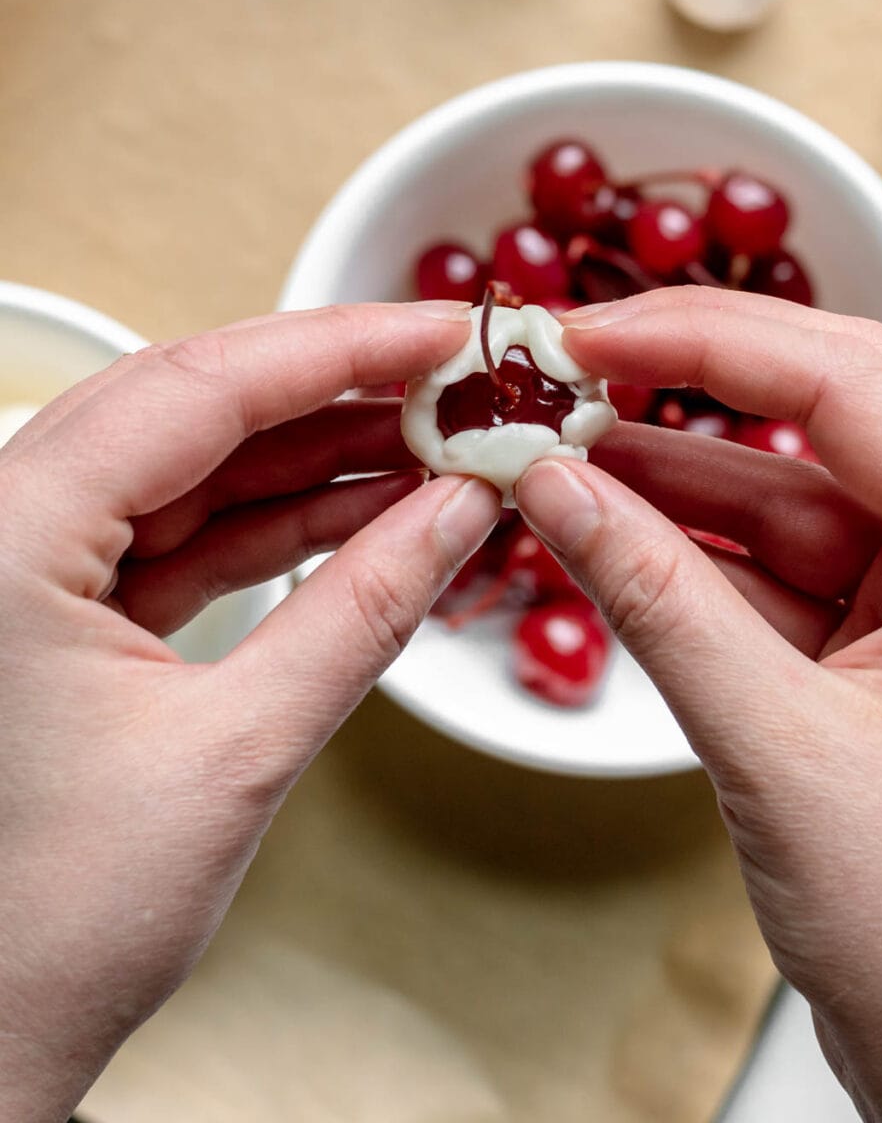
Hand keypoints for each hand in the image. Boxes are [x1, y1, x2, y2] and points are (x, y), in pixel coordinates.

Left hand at [0, 303, 499, 1122]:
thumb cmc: (52, 924)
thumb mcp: (234, 754)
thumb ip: (359, 614)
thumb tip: (461, 512)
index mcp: (8, 538)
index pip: (197, 388)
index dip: (337, 349)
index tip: (441, 333)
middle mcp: (3, 528)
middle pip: (192, 405)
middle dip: (332, 390)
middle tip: (451, 381)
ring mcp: (27, 564)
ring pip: (192, 463)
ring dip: (315, 456)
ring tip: (434, 449)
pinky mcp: (60, 607)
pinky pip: (182, 531)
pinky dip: (278, 520)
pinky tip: (372, 513)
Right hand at [516, 287, 881, 1122]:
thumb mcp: (774, 747)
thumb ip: (655, 602)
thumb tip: (552, 485)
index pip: (846, 381)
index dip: (708, 338)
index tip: (591, 334)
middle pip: (821, 405)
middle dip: (689, 376)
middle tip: (572, 363)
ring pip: (779, 487)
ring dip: (666, 469)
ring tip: (555, 446)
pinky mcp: (866, 651)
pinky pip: (762, 565)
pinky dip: (679, 547)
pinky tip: (597, 525)